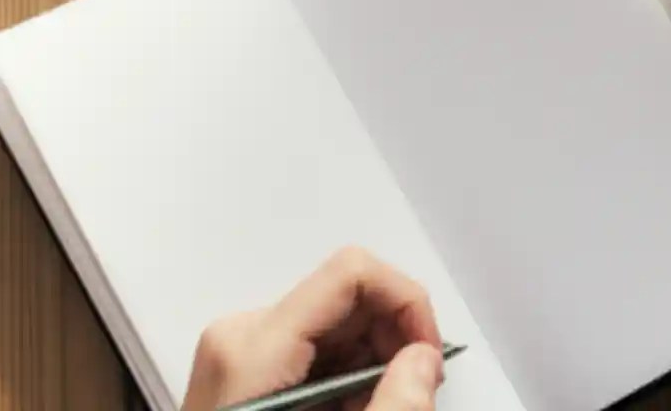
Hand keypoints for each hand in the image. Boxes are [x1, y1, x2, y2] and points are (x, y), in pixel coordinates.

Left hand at [183, 247, 444, 410]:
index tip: (429, 355)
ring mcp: (240, 349)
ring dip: (373, 363)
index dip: (406, 303)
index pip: (352, 274)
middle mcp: (242, 334)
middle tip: (412, 394)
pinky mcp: (245, 367)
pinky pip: (315, 348)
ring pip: (336, 323)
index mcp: (255, 348)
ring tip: (376, 410)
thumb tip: (425, 359)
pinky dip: (348, 376)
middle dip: (394, 340)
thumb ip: (393, 407)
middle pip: (347, 296)